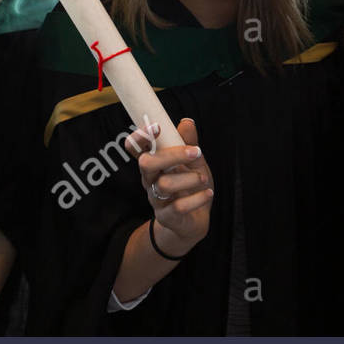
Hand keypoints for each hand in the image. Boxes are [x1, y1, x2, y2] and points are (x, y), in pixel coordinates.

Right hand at [129, 117, 212, 257]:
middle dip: (171, 155)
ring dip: (189, 178)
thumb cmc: (191, 186)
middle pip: (147, 163)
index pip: (135, 147)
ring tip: (203, 179)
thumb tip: (187, 122)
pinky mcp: (167, 216)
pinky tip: (207, 193)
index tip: (158, 126)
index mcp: (153, 163)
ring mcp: (156, 199)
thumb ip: (189, 143)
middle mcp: (149, 180)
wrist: (194, 221)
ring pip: (164, 184)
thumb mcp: (194, 162)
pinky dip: (197, 198)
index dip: (141, 136)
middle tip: (195, 152)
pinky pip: (178, 206)